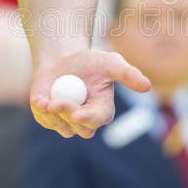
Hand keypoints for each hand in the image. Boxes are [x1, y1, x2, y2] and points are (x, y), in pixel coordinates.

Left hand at [30, 51, 150, 138]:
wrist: (64, 59)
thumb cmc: (91, 62)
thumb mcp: (111, 63)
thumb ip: (128, 75)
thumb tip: (147, 86)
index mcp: (103, 111)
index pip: (98, 119)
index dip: (88, 119)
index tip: (77, 114)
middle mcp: (87, 120)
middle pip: (80, 128)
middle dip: (69, 116)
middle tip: (57, 103)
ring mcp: (68, 122)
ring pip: (62, 127)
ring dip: (54, 116)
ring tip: (48, 101)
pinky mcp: (50, 118)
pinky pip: (46, 120)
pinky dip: (42, 111)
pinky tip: (41, 100)